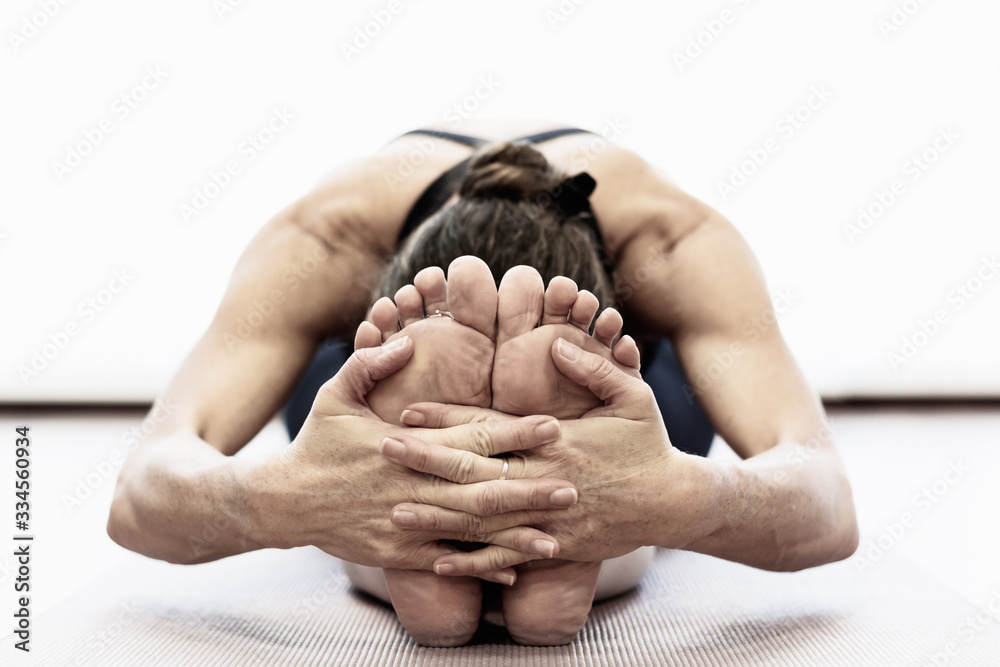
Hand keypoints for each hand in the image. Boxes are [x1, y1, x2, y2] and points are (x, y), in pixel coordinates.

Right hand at [245, 337, 580, 583]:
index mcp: (403, 445)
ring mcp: (405, 524)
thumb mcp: (335, 394)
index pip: (469, 438)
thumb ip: (371, 365)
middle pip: (480, 489)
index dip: (513, 434)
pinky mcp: (397, 553)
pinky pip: (447, 562)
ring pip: (470, 531)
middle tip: (572, 486)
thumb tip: (405, 340)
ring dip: (515, 533)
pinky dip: (481, 565)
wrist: (283, 502)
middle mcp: (410, 486)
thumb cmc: (316, 443)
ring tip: (557, 535)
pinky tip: (514, 568)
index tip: (552, 427)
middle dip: (528, 489)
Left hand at [383, 338, 713, 574]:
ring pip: (483, 519)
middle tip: (383, 452)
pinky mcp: (556, 545)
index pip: (490, 426)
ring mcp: (549, 516)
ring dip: (438, 515)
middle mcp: (546, 478)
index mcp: (557, 440)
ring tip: (395, 511)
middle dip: (427, 461)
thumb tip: (555, 345)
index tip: (407, 411)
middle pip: (475, 470)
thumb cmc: (650, 443)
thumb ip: (593, 370)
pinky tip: (439, 562)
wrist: (673, 503)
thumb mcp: (632, 395)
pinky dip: (473, 561)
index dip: (447, 418)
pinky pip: (507, 556)